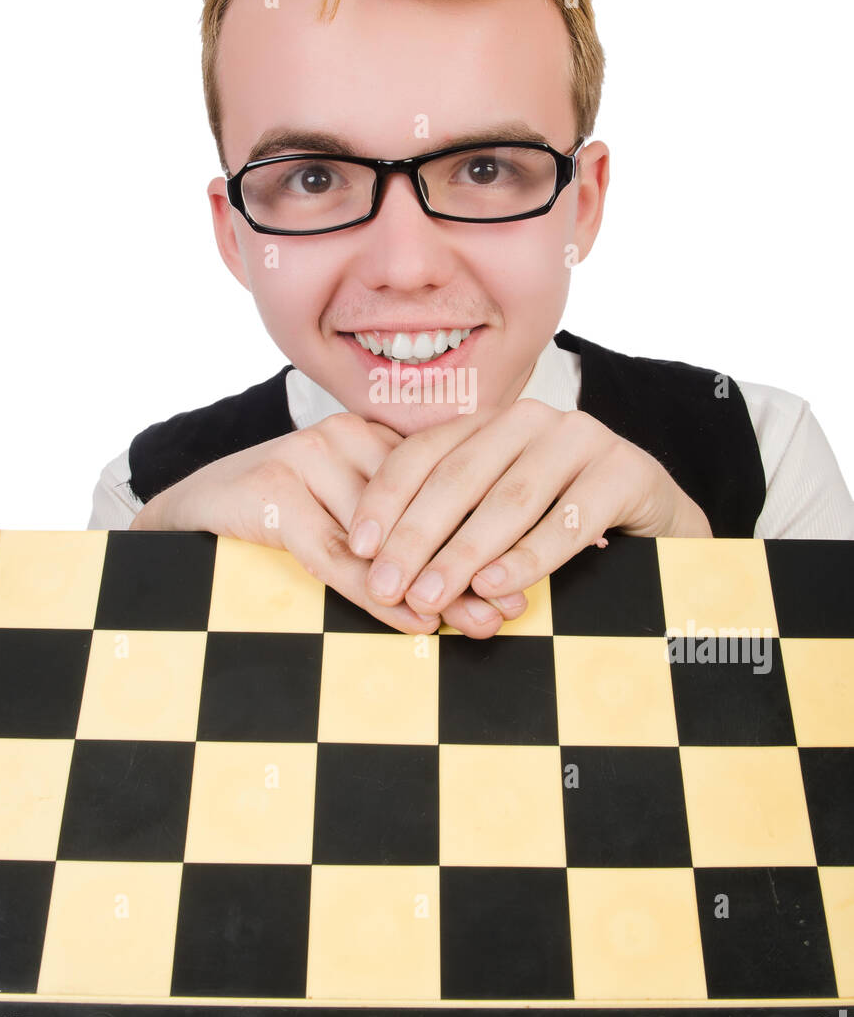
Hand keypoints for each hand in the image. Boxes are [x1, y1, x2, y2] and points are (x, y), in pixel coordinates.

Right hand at [127, 412, 518, 636]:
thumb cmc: (272, 524)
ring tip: (474, 625)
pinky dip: (376, 594)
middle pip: (421, 509)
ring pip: (383, 535)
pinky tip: (411, 621)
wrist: (182, 517)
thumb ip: (395, 531)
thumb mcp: (341, 517)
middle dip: (468, 565)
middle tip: (509, 612)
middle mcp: (343, 435)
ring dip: (432, 585)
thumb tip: (476, 579)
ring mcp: (305, 455)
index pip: (441, 484)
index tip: (523, 580)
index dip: (484, 534)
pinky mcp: (271, 489)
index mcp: (370, 436)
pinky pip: (337, 554)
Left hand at [347, 399, 712, 634]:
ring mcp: (582, 439)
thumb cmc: (563, 519)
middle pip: (459, 477)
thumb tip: (379, 569)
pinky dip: (528, 557)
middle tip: (385, 585)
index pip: (424, 453)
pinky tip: (495, 586)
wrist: (657, 518)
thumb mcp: (501, 514)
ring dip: (463, 553)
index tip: (359, 547)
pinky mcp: (625, 471)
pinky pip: (568, 520)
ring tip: (429, 595)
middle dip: (415, 535)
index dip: (386, 499)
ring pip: (509, 499)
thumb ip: (453, 524)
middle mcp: (532, 420)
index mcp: (491, 423)